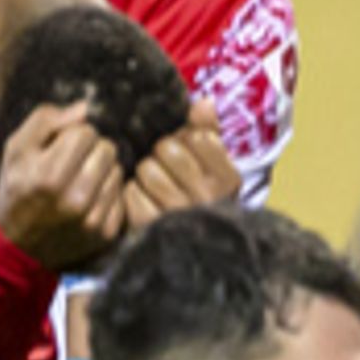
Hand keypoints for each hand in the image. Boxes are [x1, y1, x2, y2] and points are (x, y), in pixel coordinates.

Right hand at [0, 100, 126, 271]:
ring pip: (117, 172)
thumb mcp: (16, 149)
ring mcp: (92, 221)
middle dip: (91, 151)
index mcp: (49, 176)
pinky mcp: (105, 235)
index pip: (86, 132)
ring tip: (79, 183)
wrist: (17, 247)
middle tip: (72, 164)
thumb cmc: (16, 189)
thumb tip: (85, 109)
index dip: (73, 134)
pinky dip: (107, 195)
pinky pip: (121, 197)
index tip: (60, 148)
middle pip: (107, 150)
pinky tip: (88, 201)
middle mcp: (74, 201)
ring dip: (101, 172)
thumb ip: (46, 120)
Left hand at [124, 101, 239, 232]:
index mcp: (227, 180)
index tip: (186, 154)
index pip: (196, 136)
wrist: (194, 255)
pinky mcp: (152, 229)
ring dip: (145, 174)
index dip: (184, 139)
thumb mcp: (215, 168)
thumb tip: (203, 104)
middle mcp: (206, 198)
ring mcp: (179, 215)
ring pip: (147, 169)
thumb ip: (209, 132)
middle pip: (167, 148)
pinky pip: (132, 193)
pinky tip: (144, 202)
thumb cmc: (202, 202)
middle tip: (165, 170)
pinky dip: (132, 195)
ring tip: (154, 186)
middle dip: (161, 154)